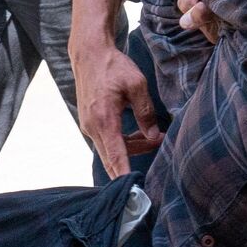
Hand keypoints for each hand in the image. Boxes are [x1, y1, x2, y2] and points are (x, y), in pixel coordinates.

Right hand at [73, 38, 161, 178]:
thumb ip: (145, 112)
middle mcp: (92, 127)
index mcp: (104, 120)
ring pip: (112, 150)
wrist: (89, 54)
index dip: (125, 176)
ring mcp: (88, 126)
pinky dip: (123, 142)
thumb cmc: (113, 66)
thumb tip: (154, 136)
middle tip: (157, 153)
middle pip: (113, 159)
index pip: (116, 156)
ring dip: (133, 149)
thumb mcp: (137, 85)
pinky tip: (140, 133)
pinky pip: (107, 141)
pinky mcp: (90, 123)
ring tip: (155, 136)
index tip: (132, 193)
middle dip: (135, 163)